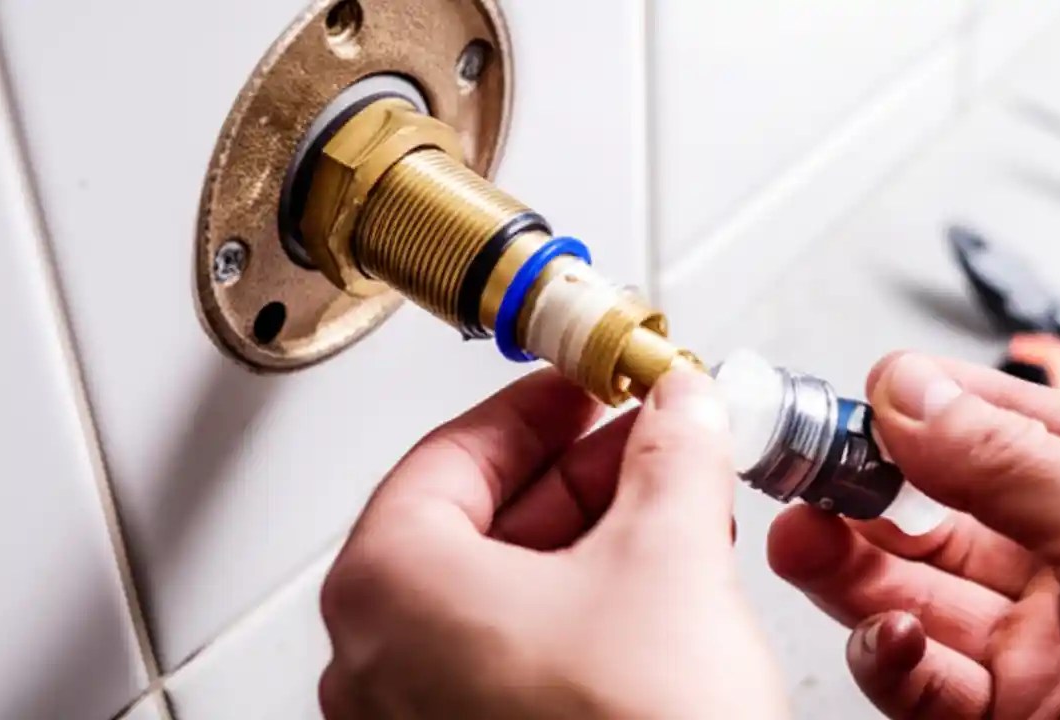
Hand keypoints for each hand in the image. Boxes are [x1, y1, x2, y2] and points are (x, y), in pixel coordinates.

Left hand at [319, 369, 787, 719]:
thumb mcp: (669, 558)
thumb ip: (673, 454)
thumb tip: (682, 406)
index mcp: (390, 588)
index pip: (451, 452)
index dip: (535, 405)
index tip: (586, 383)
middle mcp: (376, 663)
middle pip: (473, 521)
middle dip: (576, 473)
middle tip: (644, 441)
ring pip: (495, 594)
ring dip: (585, 540)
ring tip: (666, 511)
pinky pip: (506, 658)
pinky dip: (572, 611)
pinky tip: (647, 597)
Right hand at [769, 353, 1059, 718]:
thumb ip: (1013, 463)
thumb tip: (913, 393)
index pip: (1021, 431)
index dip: (942, 406)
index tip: (870, 391)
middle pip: (950, 516)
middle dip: (872, 491)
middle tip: (810, 471)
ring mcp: (1043, 656)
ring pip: (919, 597)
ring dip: (852, 568)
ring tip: (804, 540)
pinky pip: (922, 683)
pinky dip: (888, 659)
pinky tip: (887, 638)